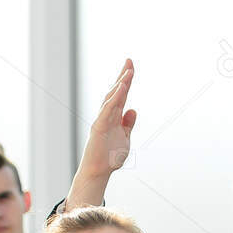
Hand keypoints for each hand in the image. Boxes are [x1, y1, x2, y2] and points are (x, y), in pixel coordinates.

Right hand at [70, 59, 136, 204]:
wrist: (99, 171)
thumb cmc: (110, 156)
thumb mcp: (125, 137)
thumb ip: (128, 124)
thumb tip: (133, 110)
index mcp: (113, 117)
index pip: (121, 95)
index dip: (126, 82)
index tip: (131, 68)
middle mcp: (107, 115)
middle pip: (115, 92)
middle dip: (123, 76)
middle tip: (130, 61)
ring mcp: (102, 120)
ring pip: (111, 98)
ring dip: (120, 84)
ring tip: (128, 71)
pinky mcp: (99, 126)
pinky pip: (108, 109)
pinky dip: (115, 98)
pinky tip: (122, 88)